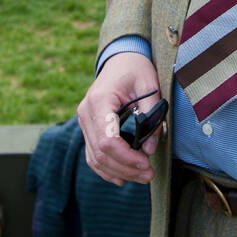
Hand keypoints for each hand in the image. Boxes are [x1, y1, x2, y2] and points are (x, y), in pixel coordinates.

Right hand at [78, 53, 162, 186]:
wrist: (120, 58)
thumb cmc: (135, 68)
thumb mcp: (150, 85)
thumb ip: (151, 115)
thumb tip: (149, 149)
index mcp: (99, 101)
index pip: (107, 140)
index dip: (126, 158)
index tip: (146, 164)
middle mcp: (86, 112)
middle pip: (101, 153)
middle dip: (126, 169)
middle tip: (149, 175)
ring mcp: (84, 121)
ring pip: (95, 158)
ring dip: (117, 172)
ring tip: (141, 177)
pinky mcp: (88, 127)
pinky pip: (93, 154)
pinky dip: (106, 169)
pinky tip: (122, 177)